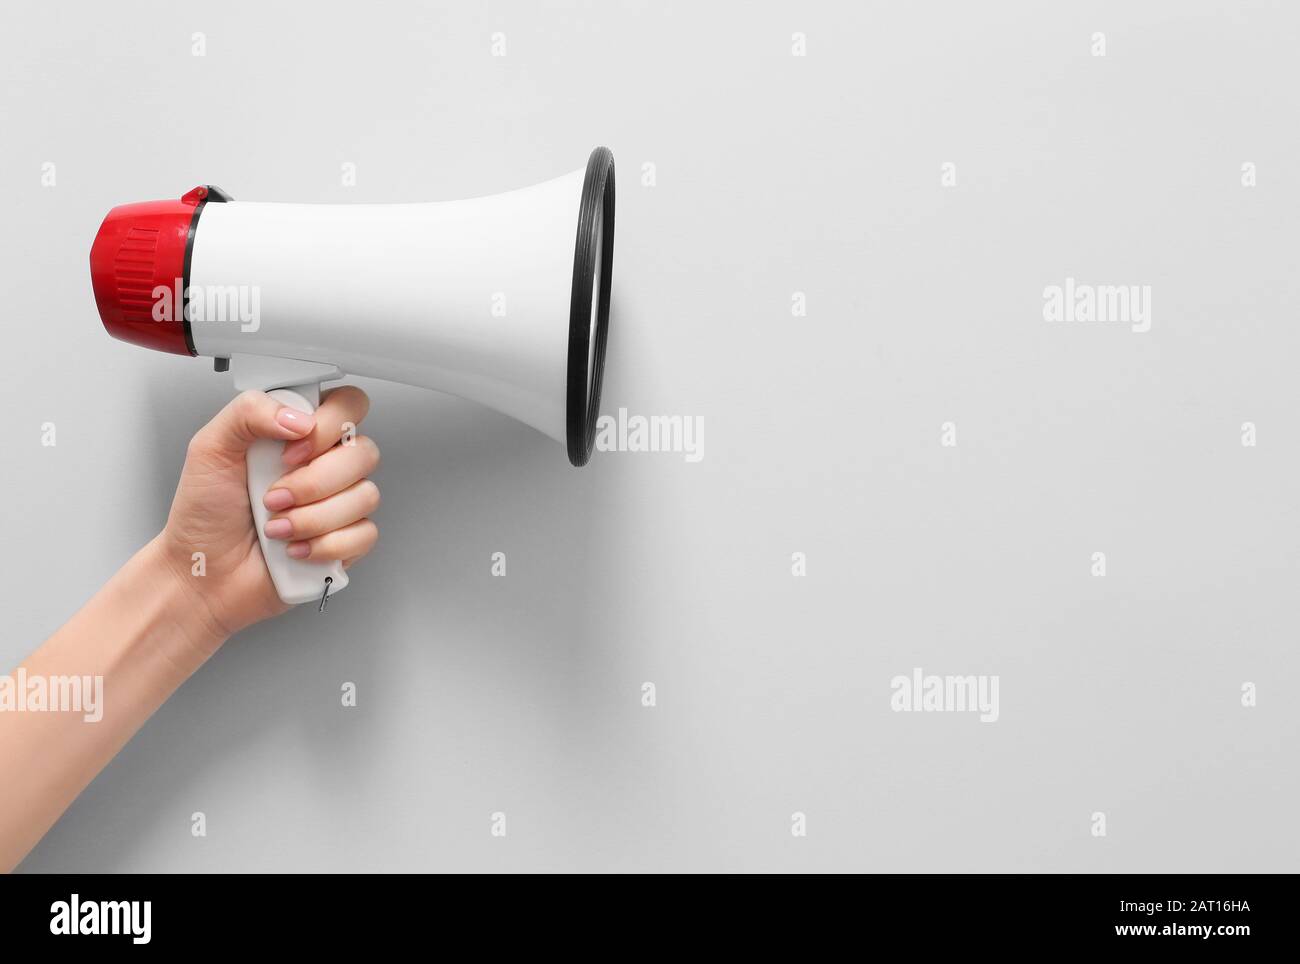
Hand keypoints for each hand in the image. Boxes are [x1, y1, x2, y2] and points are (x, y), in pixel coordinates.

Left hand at [157, 387, 380, 642]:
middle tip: (274, 497)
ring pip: (366, 496)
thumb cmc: (204, 516)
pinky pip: (364, 535)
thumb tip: (299, 418)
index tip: (289, 451)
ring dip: (313, 519)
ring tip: (277, 527)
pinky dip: (325, 545)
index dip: (328, 427)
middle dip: (314, 482)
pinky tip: (296, 548)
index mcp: (298, 433)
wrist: (204, 575)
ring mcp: (340, 503)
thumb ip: (250, 411)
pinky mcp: (347, 540)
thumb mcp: (210, 448)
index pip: (348, 406)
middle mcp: (324, 464)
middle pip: (364, 453)